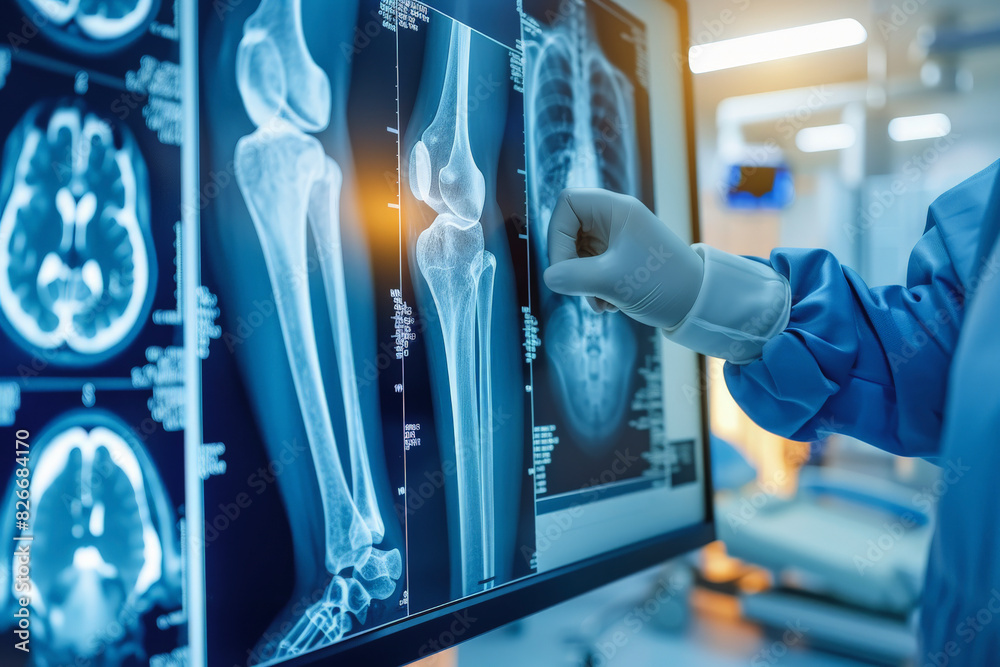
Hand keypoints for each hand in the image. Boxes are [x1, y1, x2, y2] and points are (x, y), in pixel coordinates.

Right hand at [543, 188, 703, 329]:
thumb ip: (573, 277)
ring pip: (578, 253)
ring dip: (581, 282)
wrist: (700, 304)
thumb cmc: (664, 284)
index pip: (567, 203)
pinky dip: (592, 288)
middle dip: (569, 264)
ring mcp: (618, 240)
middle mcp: (616, 220)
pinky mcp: (621, 260)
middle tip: (578, 288)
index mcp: (617, 210)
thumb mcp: (612, 281)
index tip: (563, 266)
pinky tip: (609, 305)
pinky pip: (591, 268)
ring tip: (600, 303)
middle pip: (569, 230)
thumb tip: (549, 277)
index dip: (556, 234)